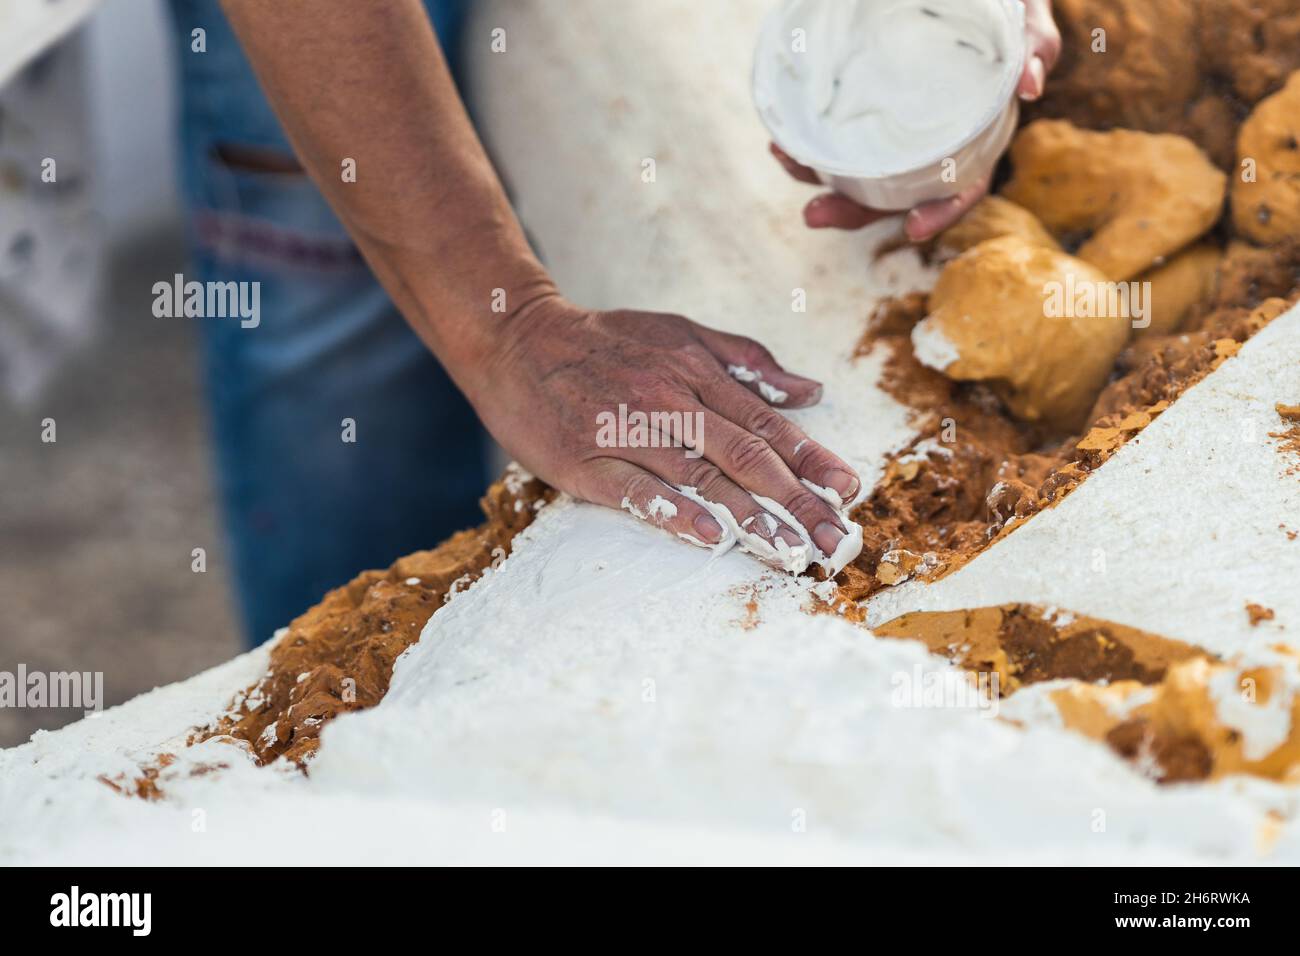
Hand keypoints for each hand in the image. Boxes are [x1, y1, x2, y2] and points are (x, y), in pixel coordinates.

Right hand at [476, 297, 861, 563]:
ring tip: (791, 551)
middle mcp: (670, 399)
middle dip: (797, 501)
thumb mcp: (679, 332)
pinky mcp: (589, 460)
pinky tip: (712, 538)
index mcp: (696, 371)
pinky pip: (640, 491)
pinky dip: (678, 514)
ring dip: (752, 518)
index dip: (811, 458)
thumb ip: (745, 361)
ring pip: (701, 477)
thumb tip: (809, 390)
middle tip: (833, 539)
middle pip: (746, 456)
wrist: (517, 339)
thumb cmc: (605, 342)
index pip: (766, 422)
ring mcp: (628, 431)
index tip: (849, 489)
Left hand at [772, 0, 1061, 241]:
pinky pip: (839, 133)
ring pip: (860, 169)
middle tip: (813, 213)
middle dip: (852, 210)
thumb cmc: (1005, 11)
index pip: (964, 188)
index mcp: (976, 136)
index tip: (912, 229)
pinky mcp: (868, 106)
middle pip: (896, 194)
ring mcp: (898, 130)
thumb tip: (1030, 85)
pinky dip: (810, 139)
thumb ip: (1034, 47)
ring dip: (819, 176)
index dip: (941, 212)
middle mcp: (934, 144)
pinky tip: (782, 134)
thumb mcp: (1026, 22)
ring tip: (785, 158)